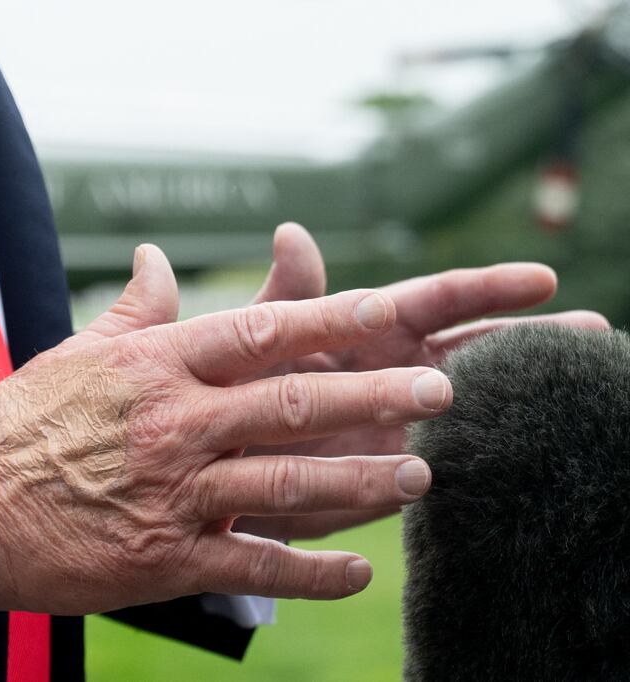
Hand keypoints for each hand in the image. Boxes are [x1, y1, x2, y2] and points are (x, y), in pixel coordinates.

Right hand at [0, 245, 448, 614]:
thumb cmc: (24, 420)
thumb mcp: (80, 352)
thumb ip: (136, 308)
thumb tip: (155, 256)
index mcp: (159, 364)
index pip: (262, 330)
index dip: (336, 318)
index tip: (400, 309)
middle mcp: (176, 421)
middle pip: (293, 403)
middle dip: (374, 396)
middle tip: (440, 392)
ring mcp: (175, 491)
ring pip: (287, 483)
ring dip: (361, 482)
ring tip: (419, 475)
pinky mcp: (166, 557)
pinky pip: (256, 566)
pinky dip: (313, 573)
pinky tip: (359, 572)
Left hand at [234, 223, 609, 541]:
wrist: (218, 462)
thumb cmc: (231, 386)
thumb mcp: (258, 338)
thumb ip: (285, 298)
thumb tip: (291, 232)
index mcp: (368, 327)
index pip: (436, 299)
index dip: (486, 288)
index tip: (543, 279)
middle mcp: (396, 370)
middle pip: (477, 350)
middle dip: (535, 342)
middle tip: (598, 335)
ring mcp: (403, 423)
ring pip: (478, 406)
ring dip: (527, 401)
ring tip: (587, 398)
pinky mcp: (398, 473)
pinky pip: (454, 465)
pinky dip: (492, 461)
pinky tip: (539, 463)